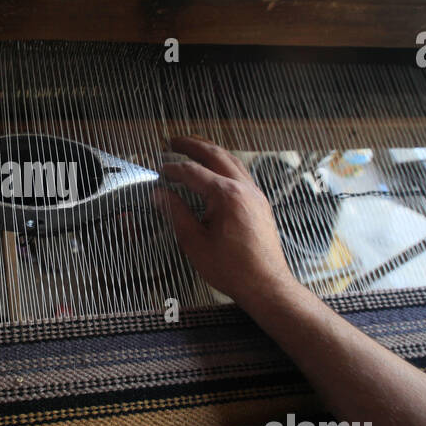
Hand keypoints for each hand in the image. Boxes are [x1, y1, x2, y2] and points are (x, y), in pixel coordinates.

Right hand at [155, 136, 300, 312]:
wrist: (266, 284)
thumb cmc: (232, 268)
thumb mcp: (194, 242)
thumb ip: (176, 213)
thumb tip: (160, 195)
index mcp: (226, 195)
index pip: (193, 172)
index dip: (173, 169)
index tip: (160, 170)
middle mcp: (244, 188)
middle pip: (216, 155)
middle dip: (193, 146)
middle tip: (174, 141)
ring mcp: (255, 194)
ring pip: (232, 161)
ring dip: (211, 151)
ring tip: (194, 148)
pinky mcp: (260, 203)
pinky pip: (241, 174)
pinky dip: (225, 165)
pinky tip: (217, 171)